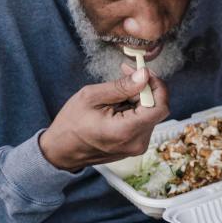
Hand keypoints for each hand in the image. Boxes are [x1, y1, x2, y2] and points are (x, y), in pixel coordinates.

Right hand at [39, 67, 170, 171]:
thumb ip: (121, 86)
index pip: (160, 107)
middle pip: (156, 109)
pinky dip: (135, 109)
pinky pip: (144, 122)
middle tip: (127, 74)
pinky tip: (118, 105)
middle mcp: (137, 143)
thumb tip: (144, 75)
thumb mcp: (91, 97)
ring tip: (116, 94)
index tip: (144, 72)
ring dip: (139, 99)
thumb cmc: (71, 125)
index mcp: (126, 131)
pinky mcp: (135, 146)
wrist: (61, 151)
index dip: (157, 86)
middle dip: (145, 89)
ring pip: (150, 114)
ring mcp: (137, 147)